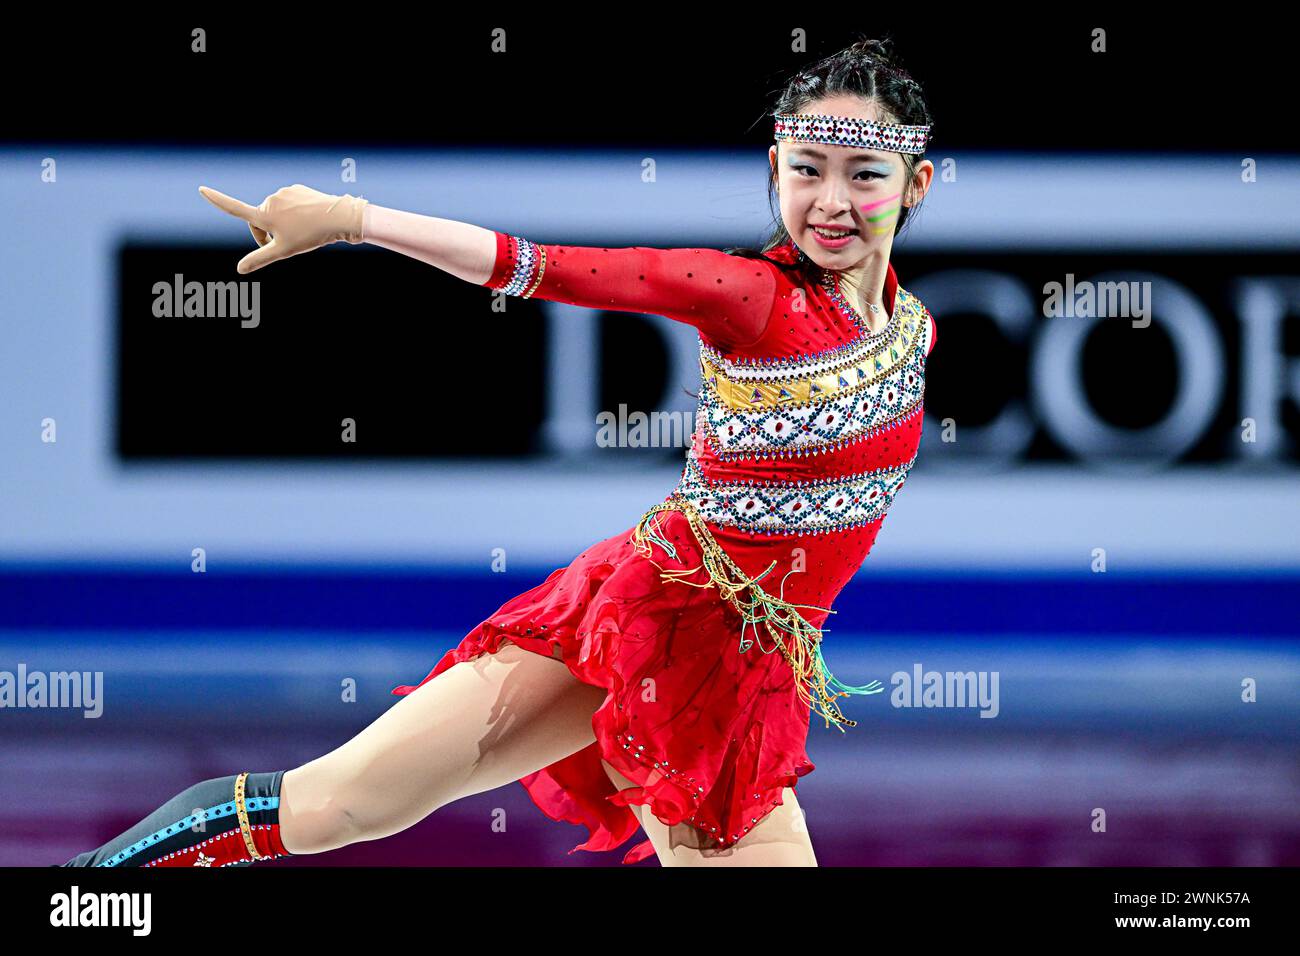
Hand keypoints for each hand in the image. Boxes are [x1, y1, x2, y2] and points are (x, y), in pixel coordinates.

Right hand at [198, 183, 368, 273]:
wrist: (337, 217)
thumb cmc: (309, 236)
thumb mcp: (283, 251)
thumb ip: (259, 259)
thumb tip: (239, 270)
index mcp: (264, 215)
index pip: (235, 208)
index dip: (217, 200)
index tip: (202, 189)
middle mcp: (270, 201)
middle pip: (260, 220)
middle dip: (266, 233)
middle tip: (283, 245)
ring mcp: (283, 193)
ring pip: (276, 212)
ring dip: (281, 223)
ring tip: (300, 232)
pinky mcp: (296, 189)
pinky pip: (289, 204)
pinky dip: (293, 214)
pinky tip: (307, 220)